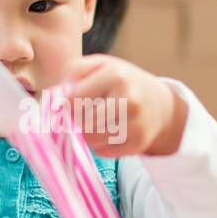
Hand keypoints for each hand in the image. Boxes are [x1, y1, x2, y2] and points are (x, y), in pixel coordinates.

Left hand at [63, 55, 186, 156]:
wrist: (160, 105)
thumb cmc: (123, 82)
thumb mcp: (101, 65)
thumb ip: (74, 72)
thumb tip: (56, 98)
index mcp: (117, 76)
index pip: (74, 100)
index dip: (68, 103)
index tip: (74, 102)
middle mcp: (129, 99)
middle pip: (82, 122)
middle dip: (77, 120)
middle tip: (84, 114)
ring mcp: (137, 123)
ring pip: (91, 140)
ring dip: (87, 134)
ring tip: (96, 123)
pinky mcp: (139, 143)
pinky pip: (103, 152)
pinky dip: (100, 145)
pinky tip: (108, 133)